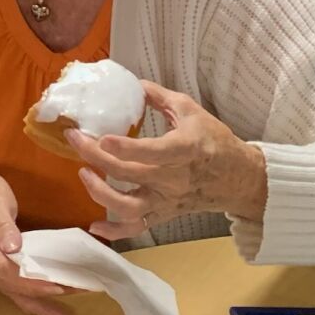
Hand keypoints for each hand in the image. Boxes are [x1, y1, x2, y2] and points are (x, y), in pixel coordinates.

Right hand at [0, 172, 74, 314]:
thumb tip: (12, 246)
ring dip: (41, 302)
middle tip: (75, 291)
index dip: (31, 279)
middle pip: (12, 284)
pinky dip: (32, 304)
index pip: (5, 268)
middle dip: (44, 290)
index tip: (56, 284)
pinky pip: (12, 293)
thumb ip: (3, 223)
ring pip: (14, 293)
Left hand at [70, 81, 266, 241]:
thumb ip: (159, 97)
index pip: (154, 152)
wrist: (239, 179)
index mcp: (185, 149)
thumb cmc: (215, 140)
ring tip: (84, 174)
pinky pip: (138, 228)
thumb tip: (132, 83)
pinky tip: (95, 226)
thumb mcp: (191, 110)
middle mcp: (174, 179)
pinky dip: (115, 231)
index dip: (127, 148)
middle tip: (75, 139)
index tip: (102, 139)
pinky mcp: (164, 214)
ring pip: (130, 207)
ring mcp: (167, 200)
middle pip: (130, 174)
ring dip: (101, 194)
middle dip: (97, 158)